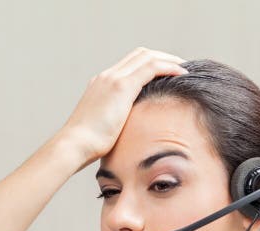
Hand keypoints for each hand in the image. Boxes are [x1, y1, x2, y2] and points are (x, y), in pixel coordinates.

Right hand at [57, 48, 186, 167]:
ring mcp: (112, 79)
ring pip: (147, 56)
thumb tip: (128, 135)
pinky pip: (151, 67)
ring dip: (169, 60)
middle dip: (162, 58)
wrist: (74, 145)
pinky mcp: (121, 86)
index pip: (129, 65)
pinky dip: (168, 67)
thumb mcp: (103, 129)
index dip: (152, 64)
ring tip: (185, 70)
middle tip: (180, 68)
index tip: (167, 74)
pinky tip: (182, 74)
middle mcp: (106, 77)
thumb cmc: (87, 146)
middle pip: (139, 54)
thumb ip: (115, 123)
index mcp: (100, 85)